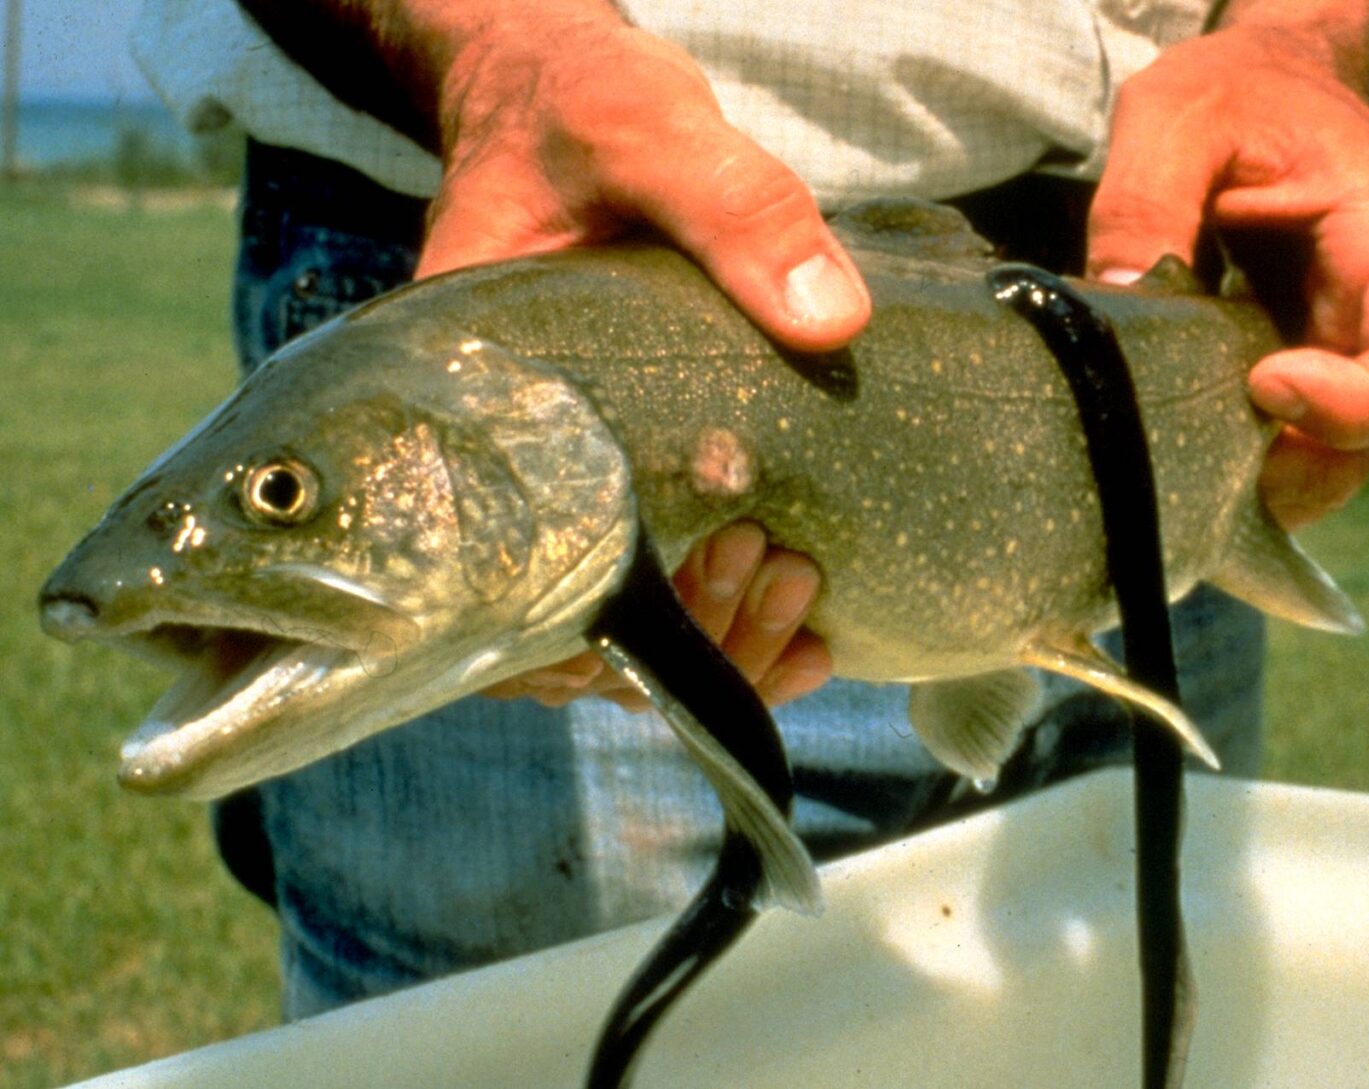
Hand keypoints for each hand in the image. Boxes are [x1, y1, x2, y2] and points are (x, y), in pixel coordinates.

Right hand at [388, 5, 855, 707]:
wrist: (560, 104)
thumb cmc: (577, 115)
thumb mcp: (646, 136)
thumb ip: (731, 211)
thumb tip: (832, 320)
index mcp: (471, 402)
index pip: (492, 577)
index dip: (582, 636)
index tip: (697, 580)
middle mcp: (504, 466)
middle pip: (566, 635)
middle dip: (685, 637)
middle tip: (771, 568)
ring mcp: (565, 480)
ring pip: (616, 633)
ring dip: (714, 645)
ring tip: (795, 591)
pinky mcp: (624, 476)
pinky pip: (659, 593)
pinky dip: (729, 633)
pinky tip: (807, 636)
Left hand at [1085, 17, 1368, 527]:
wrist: (1253, 85)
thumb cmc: (1234, 90)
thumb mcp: (1178, 116)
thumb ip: (1146, 199)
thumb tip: (1115, 295)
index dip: (1361, 408)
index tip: (1265, 383)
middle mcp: (1368, 314)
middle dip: (1289, 470)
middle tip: (1195, 456)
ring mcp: (1325, 349)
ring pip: (1320, 459)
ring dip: (1249, 479)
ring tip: (1168, 455)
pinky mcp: (1276, 365)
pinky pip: (1271, 440)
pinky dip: (1222, 459)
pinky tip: (1160, 437)